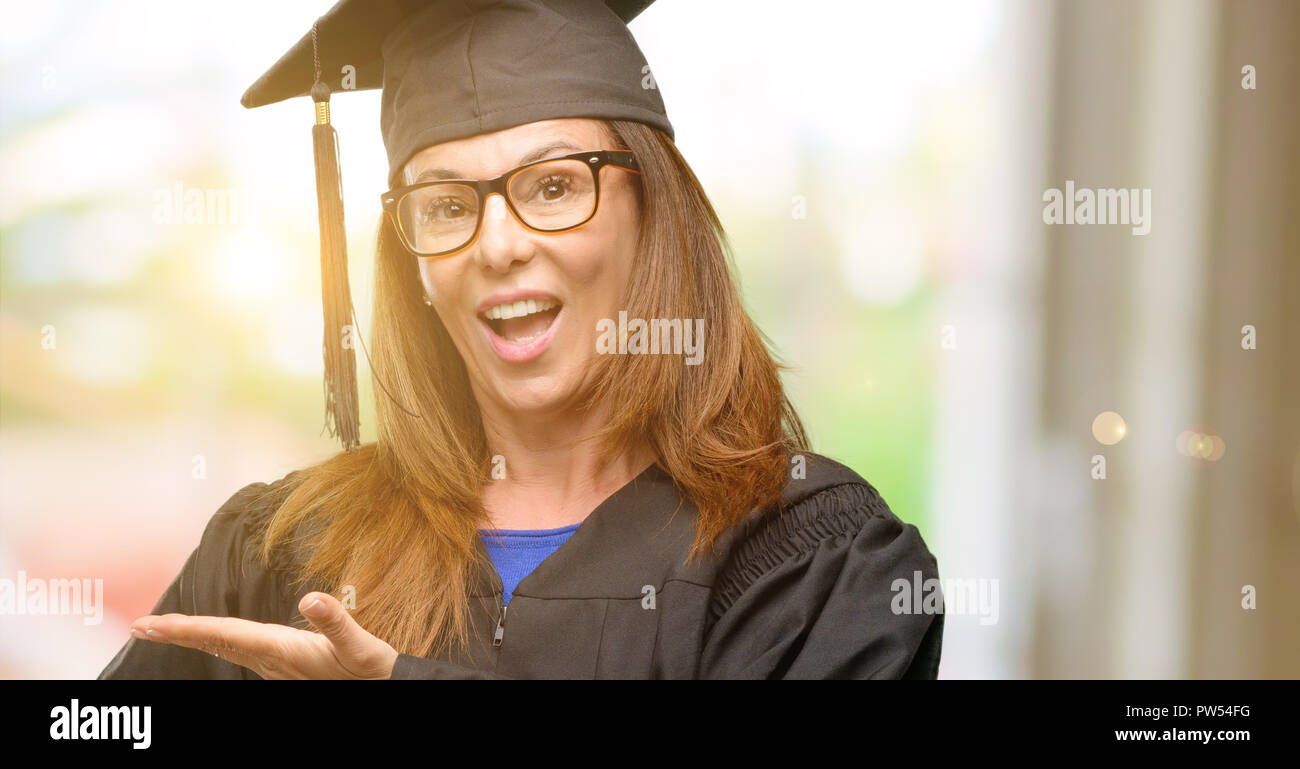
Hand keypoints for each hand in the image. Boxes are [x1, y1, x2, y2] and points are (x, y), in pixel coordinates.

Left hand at [129, 592, 398, 679]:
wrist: (385, 690)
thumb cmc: (372, 672)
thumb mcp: (359, 647)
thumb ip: (336, 622)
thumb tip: (312, 598)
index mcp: (282, 651)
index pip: (223, 635)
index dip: (185, 628)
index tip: (149, 625)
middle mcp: (272, 660)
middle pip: (215, 642)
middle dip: (177, 634)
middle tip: (139, 626)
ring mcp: (276, 666)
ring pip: (225, 647)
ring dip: (194, 636)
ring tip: (164, 628)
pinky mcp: (284, 666)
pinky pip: (240, 650)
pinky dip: (217, 639)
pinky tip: (213, 635)